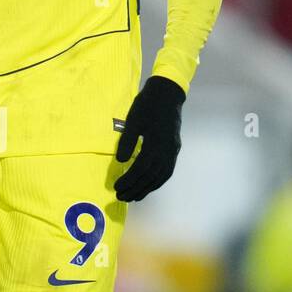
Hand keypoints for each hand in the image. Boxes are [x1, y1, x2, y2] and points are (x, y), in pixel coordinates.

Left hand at [114, 76, 184, 202]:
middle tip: (121, 197)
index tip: (116, 187)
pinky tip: (149, 186)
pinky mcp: (175, 149)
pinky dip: (158, 181)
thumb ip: (127, 142)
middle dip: (135, 189)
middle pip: (150, 176)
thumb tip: (121, 162)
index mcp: (155, 144)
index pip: (140, 169)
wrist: (168, 94)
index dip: (128, 180)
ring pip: (160, 176)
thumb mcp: (133, 121)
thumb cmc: (147, 105)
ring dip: (147, 189)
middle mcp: (166, 151)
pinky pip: (167, 171)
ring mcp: (173, 151)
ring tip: (134, 197)